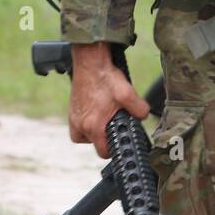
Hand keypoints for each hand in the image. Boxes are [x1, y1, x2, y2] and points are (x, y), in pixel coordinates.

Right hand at [69, 43, 150, 159]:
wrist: (90, 62)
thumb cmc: (106, 77)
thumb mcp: (128, 94)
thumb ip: (140, 109)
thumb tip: (143, 116)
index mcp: (94, 126)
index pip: (102, 152)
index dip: (113, 150)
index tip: (119, 141)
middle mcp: (80, 124)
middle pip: (93, 144)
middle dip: (103, 139)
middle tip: (113, 127)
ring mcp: (73, 117)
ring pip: (83, 136)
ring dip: (93, 132)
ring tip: (103, 121)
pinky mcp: (71, 110)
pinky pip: (77, 125)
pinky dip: (85, 123)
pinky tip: (95, 113)